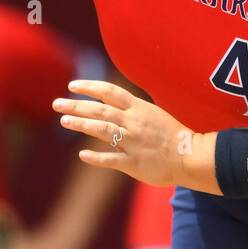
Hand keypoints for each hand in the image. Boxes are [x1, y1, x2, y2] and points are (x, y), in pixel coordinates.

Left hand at [54, 80, 209, 189]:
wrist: (190, 156)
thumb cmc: (173, 134)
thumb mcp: (153, 113)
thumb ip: (132, 109)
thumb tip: (111, 103)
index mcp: (138, 108)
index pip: (109, 92)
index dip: (89, 87)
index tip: (71, 85)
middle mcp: (133, 122)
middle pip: (100, 110)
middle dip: (76, 105)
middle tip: (56, 104)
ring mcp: (133, 142)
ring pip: (102, 130)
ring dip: (81, 124)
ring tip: (64, 121)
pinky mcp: (133, 163)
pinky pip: (111, 159)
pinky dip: (96, 157)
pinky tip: (82, 155)